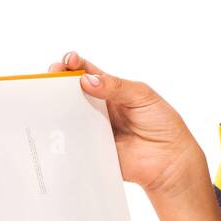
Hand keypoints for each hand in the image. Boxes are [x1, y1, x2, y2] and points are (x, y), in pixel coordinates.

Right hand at [47, 51, 205, 196]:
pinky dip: (61, 135)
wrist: (170, 160)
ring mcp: (92, 128)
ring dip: (56, 107)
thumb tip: (86, 80)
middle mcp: (97, 107)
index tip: (69, 60)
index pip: (86, 71)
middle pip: (70, 91)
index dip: (74, 63)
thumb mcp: (142, 96)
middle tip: (52, 78)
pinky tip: (55, 129)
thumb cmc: (162, 123)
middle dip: (57, 81)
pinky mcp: (90, 149)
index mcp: (110, 89)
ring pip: (67, 115)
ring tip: (50, 102)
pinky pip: (71, 141)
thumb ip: (116, 87)